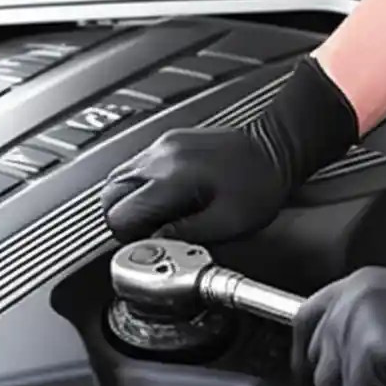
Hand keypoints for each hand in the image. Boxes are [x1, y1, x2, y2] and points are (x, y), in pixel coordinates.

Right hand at [101, 127, 290, 242]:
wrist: (275, 146)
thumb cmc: (260, 183)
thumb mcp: (228, 223)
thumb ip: (186, 235)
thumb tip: (156, 243)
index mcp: (172, 178)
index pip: (120, 213)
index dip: (129, 235)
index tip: (149, 242)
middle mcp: (160, 157)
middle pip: (109, 193)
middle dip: (122, 218)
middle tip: (148, 231)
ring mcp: (161, 145)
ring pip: (117, 178)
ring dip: (128, 202)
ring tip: (156, 216)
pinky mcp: (167, 141)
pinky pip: (136, 166)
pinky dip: (139, 187)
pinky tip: (164, 198)